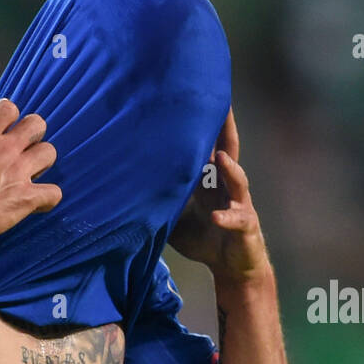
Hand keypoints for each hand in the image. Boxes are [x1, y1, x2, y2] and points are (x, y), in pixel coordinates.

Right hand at [0, 99, 60, 243]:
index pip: (7, 108)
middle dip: (35, 136)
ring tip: (33, 175)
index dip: (10, 116)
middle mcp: (5, 150)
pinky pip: (54, 193)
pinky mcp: (29, 196)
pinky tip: (39, 203)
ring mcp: (20, 172)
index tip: (5, 130)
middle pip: (37, 124)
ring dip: (44, 164)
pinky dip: (49, 199)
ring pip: (50, 153)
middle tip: (26, 150)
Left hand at [168, 109, 269, 283]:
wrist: (232, 268)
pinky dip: (226, 218)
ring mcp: (239, 204)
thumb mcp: (173, 217)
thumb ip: (155, 200)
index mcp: (209, 180)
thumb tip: (118, 188)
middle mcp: (226, 186)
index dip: (200, 123)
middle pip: (228, 150)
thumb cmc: (203, 237)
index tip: (190, 96)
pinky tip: (215, 216)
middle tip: (222, 104)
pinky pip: (237, 220)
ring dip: (230, 169)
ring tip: (220, 158)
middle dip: (225, 129)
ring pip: (237, 181)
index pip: (205, 145)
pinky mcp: (246, 227)